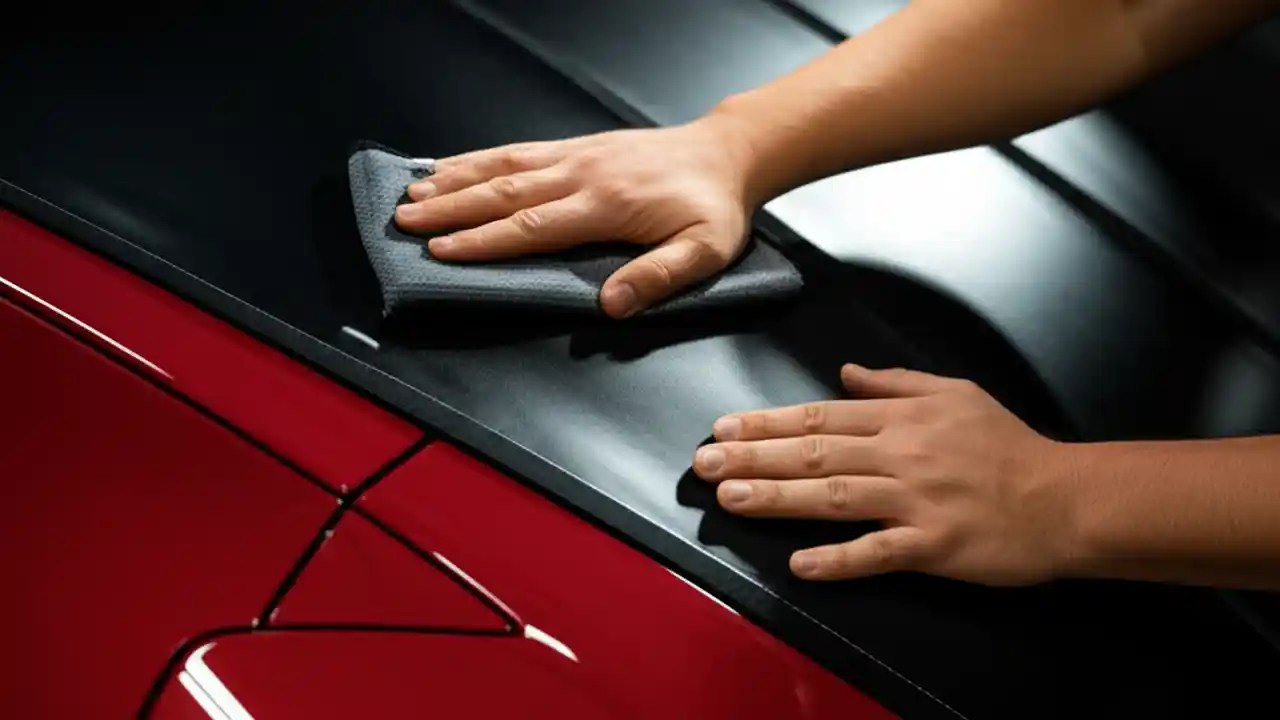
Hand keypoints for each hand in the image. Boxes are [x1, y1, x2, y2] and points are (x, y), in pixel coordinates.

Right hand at [393, 117, 755, 317]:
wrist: (726, 153)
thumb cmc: (714, 208)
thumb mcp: (704, 252)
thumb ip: (658, 277)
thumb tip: (611, 306)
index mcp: (607, 204)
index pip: (533, 225)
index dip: (484, 241)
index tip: (442, 250)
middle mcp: (583, 174)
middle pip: (505, 192)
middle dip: (451, 207)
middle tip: (404, 220)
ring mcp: (577, 155)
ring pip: (504, 166)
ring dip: (456, 179)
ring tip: (412, 191)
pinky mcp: (578, 146)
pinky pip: (520, 150)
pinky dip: (480, 158)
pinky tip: (452, 165)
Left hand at [693, 364, 1080, 585]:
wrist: (1065, 497)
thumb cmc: (1007, 445)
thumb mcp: (955, 393)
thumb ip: (896, 383)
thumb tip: (845, 373)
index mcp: (902, 418)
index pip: (820, 417)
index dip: (767, 422)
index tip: (723, 426)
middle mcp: (901, 455)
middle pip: (815, 453)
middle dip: (754, 457)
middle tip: (704, 463)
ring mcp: (915, 501)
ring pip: (834, 496)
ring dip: (778, 498)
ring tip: (731, 500)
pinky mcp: (933, 544)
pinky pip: (877, 553)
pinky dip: (838, 560)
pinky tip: (799, 565)